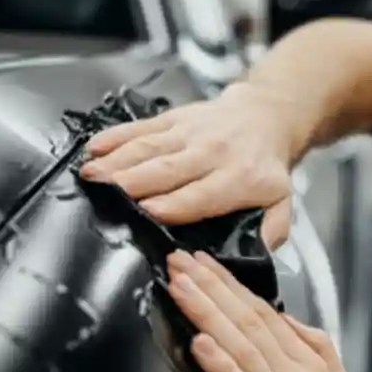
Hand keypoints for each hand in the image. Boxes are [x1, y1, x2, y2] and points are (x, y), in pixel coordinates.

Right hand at [81, 84, 298, 248]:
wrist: (266, 116)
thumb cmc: (265, 168)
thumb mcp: (281, 204)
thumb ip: (271, 231)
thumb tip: (256, 254)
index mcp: (238, 179)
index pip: (200, 195)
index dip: (173, 203)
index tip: (146, 212)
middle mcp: (211, 153)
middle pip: (167, 169)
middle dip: (133, 181)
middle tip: (103, 193)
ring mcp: (189, 133)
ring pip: (150, 147)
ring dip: (117, 160)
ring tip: (90, 173)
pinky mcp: (174, 119)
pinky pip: (142, 127)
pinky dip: (117, 136)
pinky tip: (94, 147)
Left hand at [165, 249, 371, 371]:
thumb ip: (316, 352)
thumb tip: (287, 319)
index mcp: (310, 366)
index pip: (263, 314)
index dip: (229, 285)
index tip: (200, 261)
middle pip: (249, 321)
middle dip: (211, 287)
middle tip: (179, 257)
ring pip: (243, 347)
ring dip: (208, 313)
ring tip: (180, 285)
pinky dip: (222, 366)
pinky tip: (200, 344)